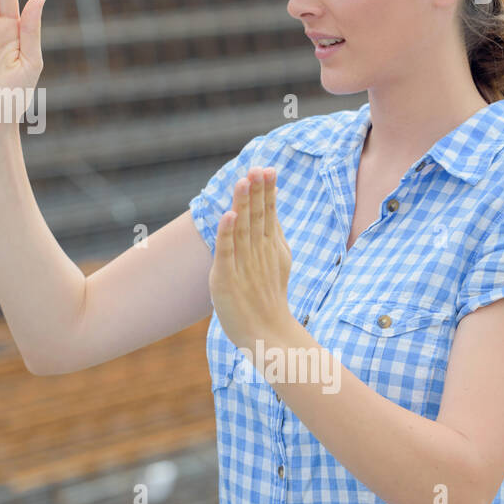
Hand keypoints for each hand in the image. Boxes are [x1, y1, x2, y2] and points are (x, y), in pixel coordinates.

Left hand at [208, 166, 293, 350]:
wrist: (267, 335)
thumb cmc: (268, 298)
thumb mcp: (277, 262)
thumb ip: (273, 236)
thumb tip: (271, 208)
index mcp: (270, 248)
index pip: (268, 214)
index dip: (266, 192)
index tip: (266, 169)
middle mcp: (259, 253)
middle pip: (258, 217)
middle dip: (257, 192)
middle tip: (258, 169)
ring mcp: (244, 265)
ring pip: (242, 229)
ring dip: (242, 204)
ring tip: (243, 181)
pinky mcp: (226, 278)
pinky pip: (226, 252)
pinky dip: (226, 233)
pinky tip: (228, 215)